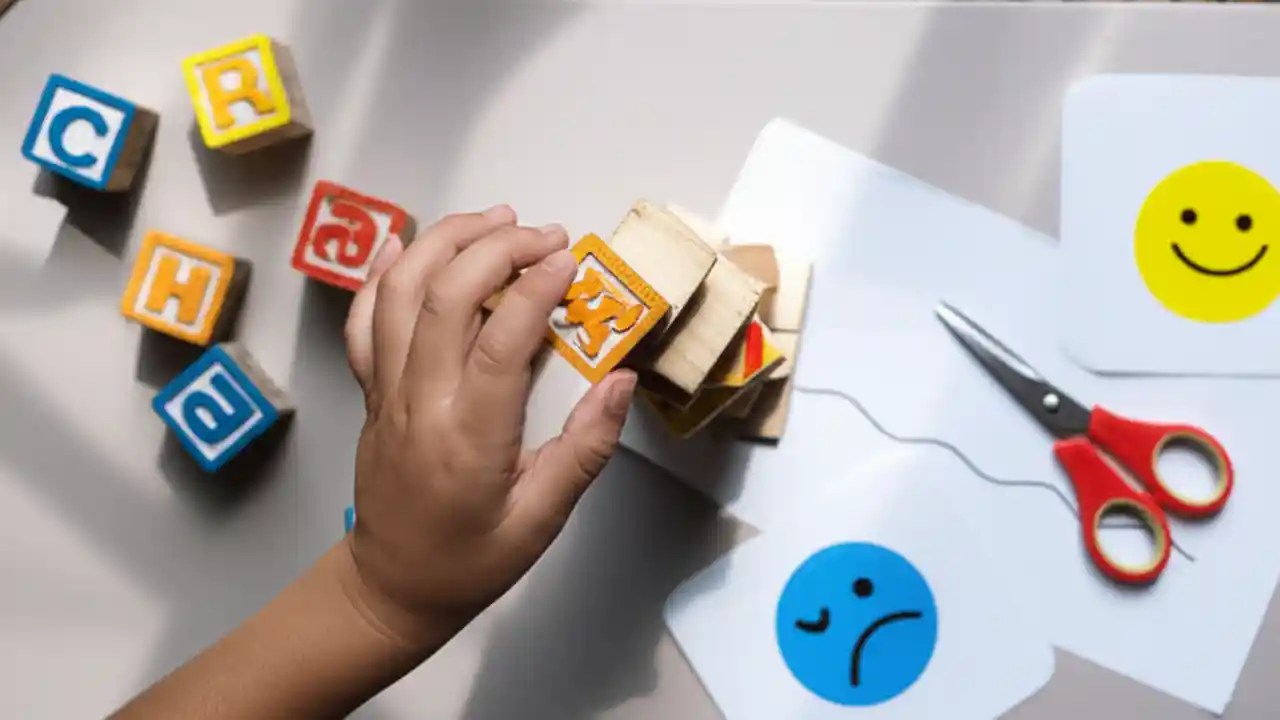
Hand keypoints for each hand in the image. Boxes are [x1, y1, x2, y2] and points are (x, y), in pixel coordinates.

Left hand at [341, 205, 636, 645]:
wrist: (391, 588)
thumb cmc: (471, 560)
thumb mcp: (543, 519)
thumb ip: (585, 449)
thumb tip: (621, 381)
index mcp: (468, 438)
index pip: (498, 341)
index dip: (534, 288)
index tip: (570, 260)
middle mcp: (419, 403)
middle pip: (445, 298)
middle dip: (497, 249)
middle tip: (546, 236)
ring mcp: (387, 392)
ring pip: (400, 293)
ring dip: (445, 243)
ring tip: (494, 220)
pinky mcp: (372, 390)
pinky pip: (364, 320)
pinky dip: (381, 273)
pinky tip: (403, 241)